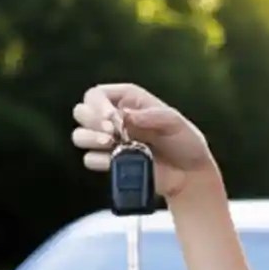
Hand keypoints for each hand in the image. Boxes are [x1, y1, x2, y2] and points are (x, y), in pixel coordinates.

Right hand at [71, 83, 216, 198]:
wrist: (189, 174)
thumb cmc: (185, 142)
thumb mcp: (176, 123)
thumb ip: (152, 116)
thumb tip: (125, 115)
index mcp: (128, 100)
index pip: (97, 94)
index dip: (98, 104)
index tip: (111, 117)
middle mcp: (114, 118)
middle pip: (81, 111)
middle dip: (91, 120)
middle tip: (111, 132)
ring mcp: (110, 142)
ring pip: (79, 135)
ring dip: (89, 138)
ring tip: (110, 143)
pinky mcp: (110, 163)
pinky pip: (90, 160)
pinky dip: (98, 160)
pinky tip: (114, 161)